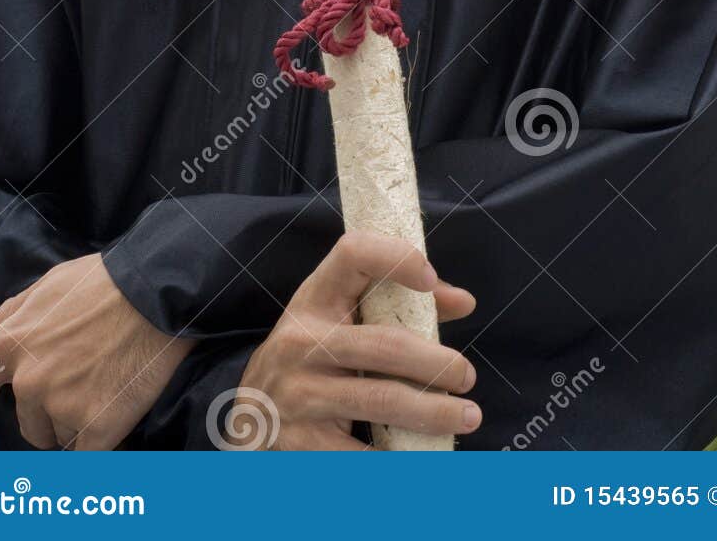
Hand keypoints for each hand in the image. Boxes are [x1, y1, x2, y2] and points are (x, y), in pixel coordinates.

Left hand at [0, 254, 196, 449]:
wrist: (158, 289)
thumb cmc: (104, 282)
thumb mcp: (47, 285)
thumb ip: (7, 317)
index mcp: (9, 345)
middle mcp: (28, 381)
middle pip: (30, 423)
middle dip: (53, 413)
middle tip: (87, 382)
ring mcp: (62, 406)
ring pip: (61, 435)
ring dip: (80, 421)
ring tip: (109, 382)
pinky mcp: (97, 426)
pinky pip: (89, 453)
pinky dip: (103, 438)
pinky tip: (119, 410)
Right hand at [225, 231, 478, 449]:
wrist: (249, 411)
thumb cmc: (314, 354)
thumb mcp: (340, 319)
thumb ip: (399, 305)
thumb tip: (463, 302)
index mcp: (315, 298)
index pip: (353, 255)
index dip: (395, 258)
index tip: (429, 278)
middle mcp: (302, 341)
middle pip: (385, 345)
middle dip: (437, 364)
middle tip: (467, 376)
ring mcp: (299, 394)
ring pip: (381, 402)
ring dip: (433, 413)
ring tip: (466, 417)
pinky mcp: (301, 444)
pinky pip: (362, 455)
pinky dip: (399, 460)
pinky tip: (425, 460)